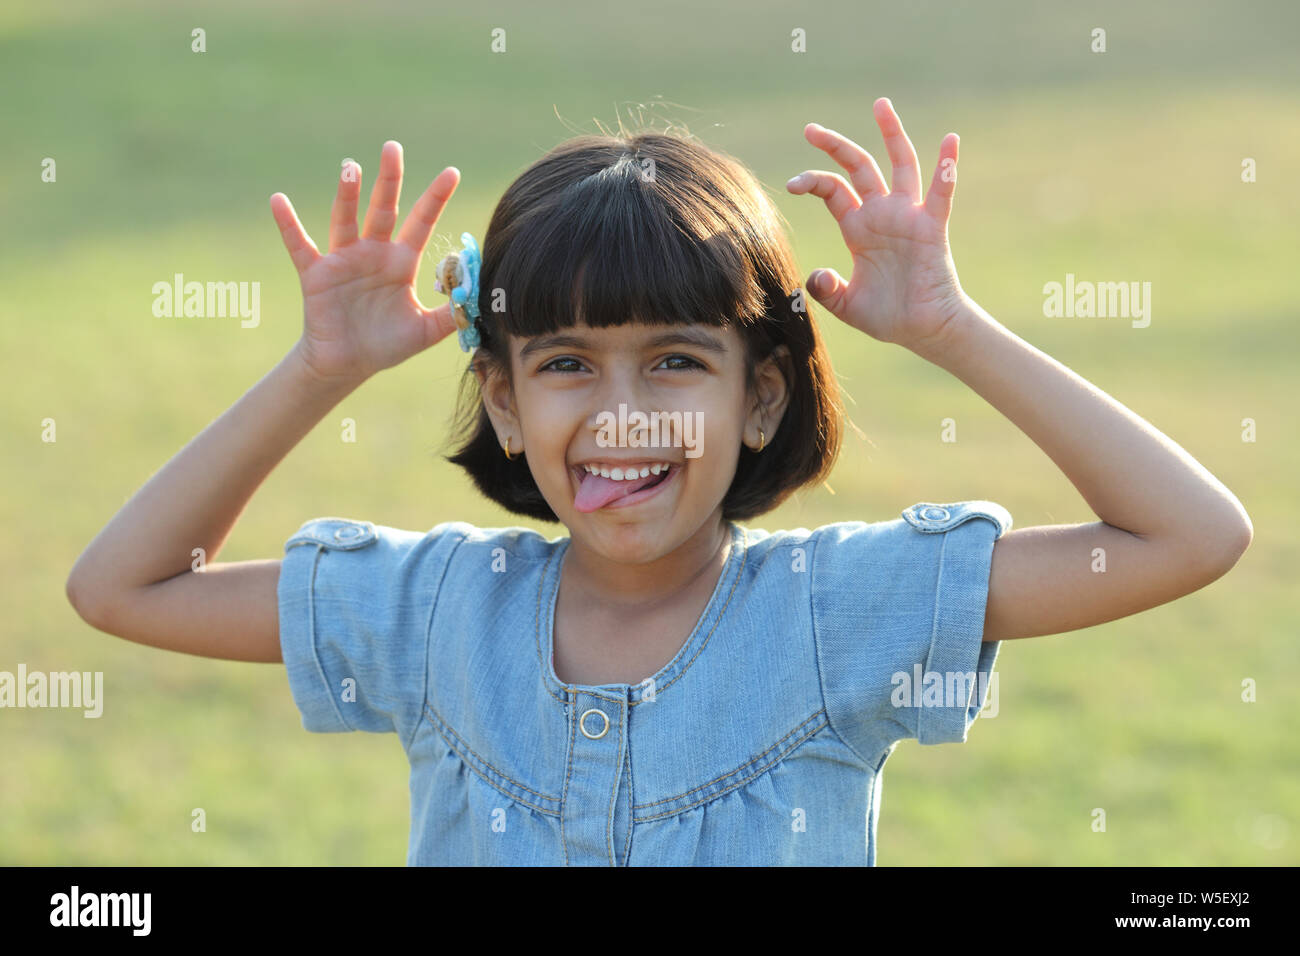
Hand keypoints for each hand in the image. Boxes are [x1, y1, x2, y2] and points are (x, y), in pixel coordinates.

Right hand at [270, 142, 461, 383]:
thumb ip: (451, 314)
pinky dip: (288, 225)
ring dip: (347, 194)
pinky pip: (300, 245)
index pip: (421, 222)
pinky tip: (278, 201)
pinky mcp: (316, 274)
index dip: (435, 198)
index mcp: (401, 262)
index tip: (453, 173)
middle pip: (384, 208)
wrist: (347, 365)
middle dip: (389, 180)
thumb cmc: (385, 345)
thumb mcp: (425, 332)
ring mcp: (343, 260)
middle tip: (393, 148)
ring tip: (351, 167)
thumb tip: (477, 298)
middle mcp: (373, 253)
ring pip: (346, 220)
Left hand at [787, 97, 968, 354]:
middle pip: (859, 167)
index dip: (812, 181)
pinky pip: (942, 194)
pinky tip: (950, 142)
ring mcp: (908, 218)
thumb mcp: (846, 306)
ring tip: (880, 105)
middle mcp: (882, 215)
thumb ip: (825, 291)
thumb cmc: (888, 317)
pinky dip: (947, 168)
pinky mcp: (932, 229)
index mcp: (858, 228)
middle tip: (810, 128)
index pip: (832, 191)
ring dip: (891, 134)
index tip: (792, 184)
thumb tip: (813, 275)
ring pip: (901, 165)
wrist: (923, 332)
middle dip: (835, 146)